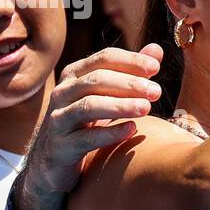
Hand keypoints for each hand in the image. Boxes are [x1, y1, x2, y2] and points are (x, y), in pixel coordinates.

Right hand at [28, 44, 163, 194]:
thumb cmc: (85, 122)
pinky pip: (87, 138)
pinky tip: (132, 130)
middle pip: (97, 80)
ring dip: (121, 105)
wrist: (53, 160)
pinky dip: (110, 133)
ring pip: (89, 106)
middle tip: (156, 92)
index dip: (130, 61)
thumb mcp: (105, 95)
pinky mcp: (61, 146)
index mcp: (75, 75)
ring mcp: (59, 118)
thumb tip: (157, 50)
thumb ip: (130, 72)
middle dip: (129, 84)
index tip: (156, 68)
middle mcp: (63, 92)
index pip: (104, 58)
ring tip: (147, 108)